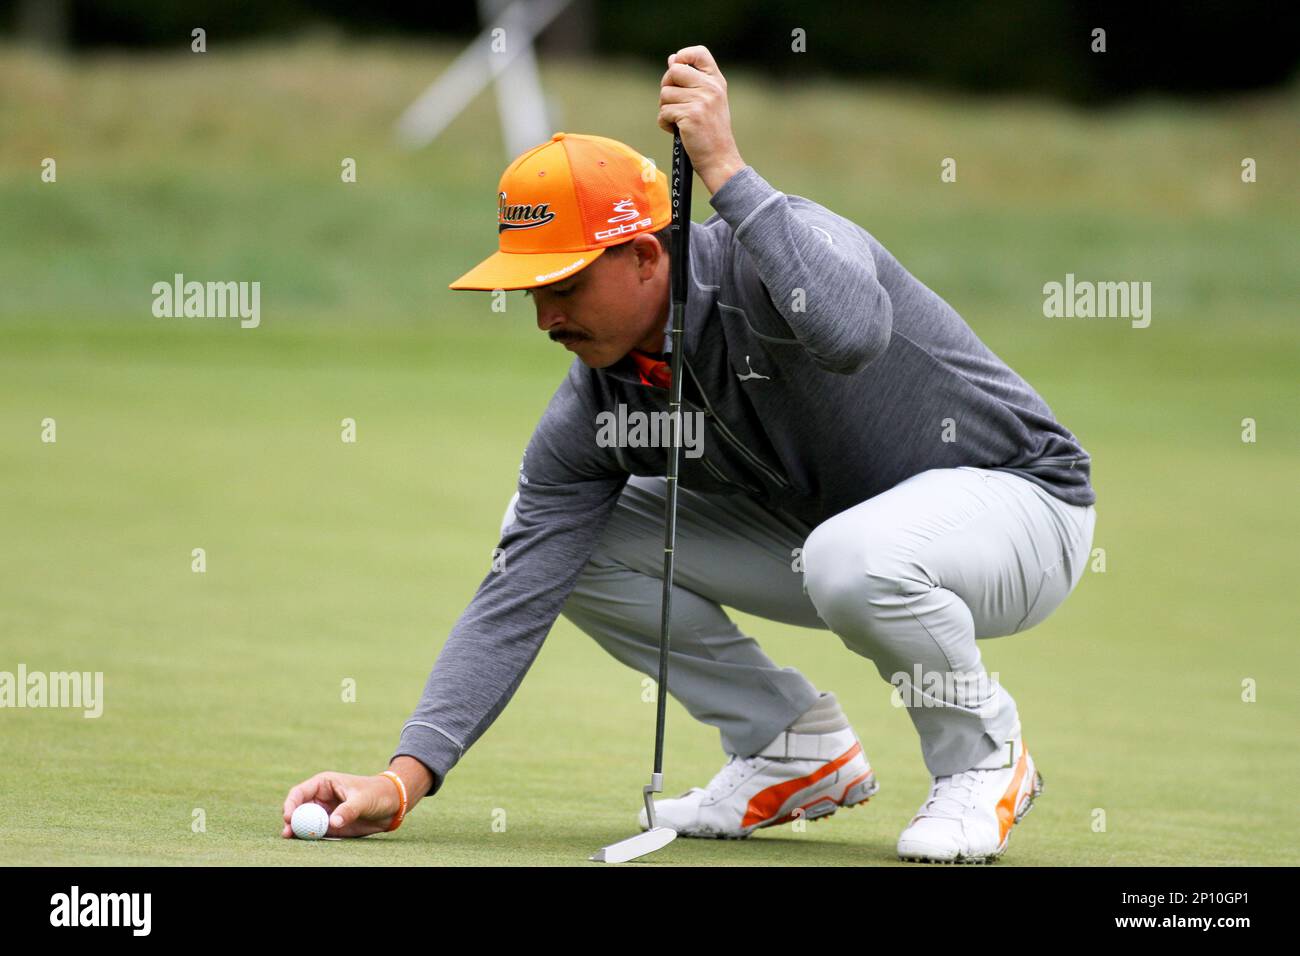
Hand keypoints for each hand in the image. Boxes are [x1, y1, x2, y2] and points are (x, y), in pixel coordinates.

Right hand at [281, 770, 403, 837]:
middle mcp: (321, 798)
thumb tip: (333, 823)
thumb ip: (348, 810)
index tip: (289, 816)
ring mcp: (325, 812)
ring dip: (297, 830)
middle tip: (287, 832)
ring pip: (305, 822)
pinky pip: (316, 832)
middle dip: (291, 820)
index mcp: (325, 783)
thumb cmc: (377, 794)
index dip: (291, 804)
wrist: (392, 805)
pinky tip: (307, 841)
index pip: (300, 792)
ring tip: (291, 837)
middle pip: (298, 809)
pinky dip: (310, 837)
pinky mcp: (331, 826)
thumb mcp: (363, 799)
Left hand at [657, 45, 746, 193]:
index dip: (683, 56)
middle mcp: (710, 87)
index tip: (678, 69)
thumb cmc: (710, 133)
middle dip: (667, 87)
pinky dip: (665, 124)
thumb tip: (672, 59)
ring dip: (666, 110)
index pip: (699, 52)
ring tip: (679, 122)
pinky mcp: (690, 115)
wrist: (720, 159)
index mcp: (716, 81)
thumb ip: (691, 81)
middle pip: (674, 72)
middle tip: (674, 104)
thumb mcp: (708, 102)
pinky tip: (678, 131)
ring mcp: (701, 101)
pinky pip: (663, 113)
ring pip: (665, 94)